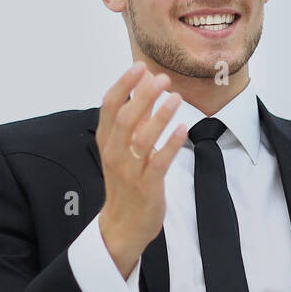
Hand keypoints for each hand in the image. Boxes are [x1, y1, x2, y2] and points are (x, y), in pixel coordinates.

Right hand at [95, 64, 186, 276]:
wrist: (123, 225)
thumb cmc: (126, 183)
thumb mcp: (124, 149)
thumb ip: (134, 120)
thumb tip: (145, 88)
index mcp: (106, 142)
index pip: (109, 106)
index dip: (123, 84)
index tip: (139, 67)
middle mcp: (114, 154)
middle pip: (125, 118)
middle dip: (143, 95)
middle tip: (162, 78)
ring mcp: (129, 171)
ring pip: (142, 138)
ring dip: (159, 116)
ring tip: (176, 97)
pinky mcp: (147, 186)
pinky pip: (158, 162)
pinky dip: (171, 144)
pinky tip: (184, 128)